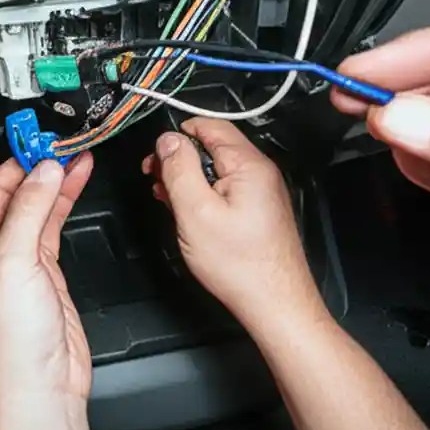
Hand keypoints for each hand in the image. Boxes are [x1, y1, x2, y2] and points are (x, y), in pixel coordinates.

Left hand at [0, 155, 94, 401]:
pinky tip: (74, 187)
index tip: (36, 141)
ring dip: (54, 183)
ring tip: (75, 155)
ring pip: (36, 211)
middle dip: (36, 169)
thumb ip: (28, 212)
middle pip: (13, 198)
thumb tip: (41, 171)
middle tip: (59, 142)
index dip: (12, 164)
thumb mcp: (12, 261)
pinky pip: (53, 229)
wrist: (39, 386)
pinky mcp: (47, 278)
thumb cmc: (8, 342)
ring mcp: (19, 266)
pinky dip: (65, 205)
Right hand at [142, 118, 327, 332]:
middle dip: (180, 160)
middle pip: (213, 147)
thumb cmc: (241, 265)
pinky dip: (204, 195)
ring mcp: (262, 192)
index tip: (156, 158)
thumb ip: (179, 170)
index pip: (209, 126)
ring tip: (169, 200)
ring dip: (189, 180)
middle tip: (157, 181)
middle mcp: (261, 173)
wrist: (274, 303)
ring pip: (218, 170)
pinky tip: (189, 213)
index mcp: (248, 165)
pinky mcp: (259, 210)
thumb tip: (168, 140)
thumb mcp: (195, 212)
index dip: (177, 137)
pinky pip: (227, 190)